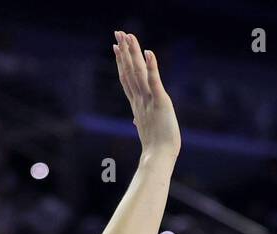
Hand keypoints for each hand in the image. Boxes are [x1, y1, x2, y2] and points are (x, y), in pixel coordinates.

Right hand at [113, 30, 180, 159]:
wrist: (159, 157)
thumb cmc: (156, 147)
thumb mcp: (147, 130)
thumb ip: (141, 120)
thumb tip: (135, 121)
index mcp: (137, 104)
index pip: (127, 79)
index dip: (121, 62)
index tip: (116, 47)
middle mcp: (140, 99)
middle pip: (129, 71)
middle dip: (123, 51)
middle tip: (117, 33)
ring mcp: (148, 100)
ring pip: (138, 72)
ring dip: (133, 53)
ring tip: (128, 36)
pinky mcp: (160, 101)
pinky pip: (154, 81)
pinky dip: (152, 66)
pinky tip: (149, 52)